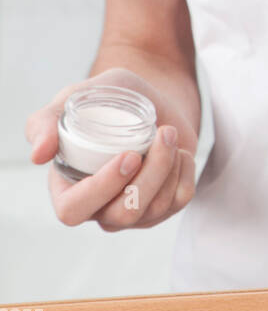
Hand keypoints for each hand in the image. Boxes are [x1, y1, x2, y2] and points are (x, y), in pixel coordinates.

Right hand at [26, 66, 196, 230]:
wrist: (147, 96)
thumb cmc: (104, 99)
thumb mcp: (73, 99)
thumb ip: (46, 122)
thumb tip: (39, 155)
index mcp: (68, 189)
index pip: (74, 211)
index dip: (101, 190)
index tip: (129, 156)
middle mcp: (100, 208)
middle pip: (124, 214)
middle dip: (150, 175)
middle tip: (162, 133)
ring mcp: (133, 212)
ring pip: (155, 208)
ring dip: (169, 166)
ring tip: (168, 132)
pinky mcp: (164, 206)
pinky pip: (180, 200)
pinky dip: (185, 170)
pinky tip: (179, 149)